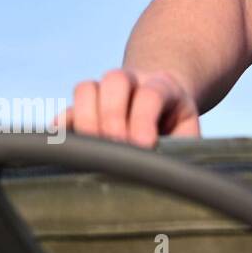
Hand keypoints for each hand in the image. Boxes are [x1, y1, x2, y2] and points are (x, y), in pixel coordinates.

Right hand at [56, 69, 200, 147]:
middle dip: (113, 117)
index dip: (143, 120)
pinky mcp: (81, 108)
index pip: (150, 94)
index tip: (143, 146)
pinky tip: (68, 149)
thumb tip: (171, 172)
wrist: (162, 102)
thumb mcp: (188, 131)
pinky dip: (63, 129)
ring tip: (96, 150)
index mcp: (163, 86)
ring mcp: (104, 90)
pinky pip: (65, 111)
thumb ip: (184, 146)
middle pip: (115, 80)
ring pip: (86, 88)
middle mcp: (131, 81)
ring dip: (86, 119)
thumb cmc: (177, 125)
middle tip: (118, 149)